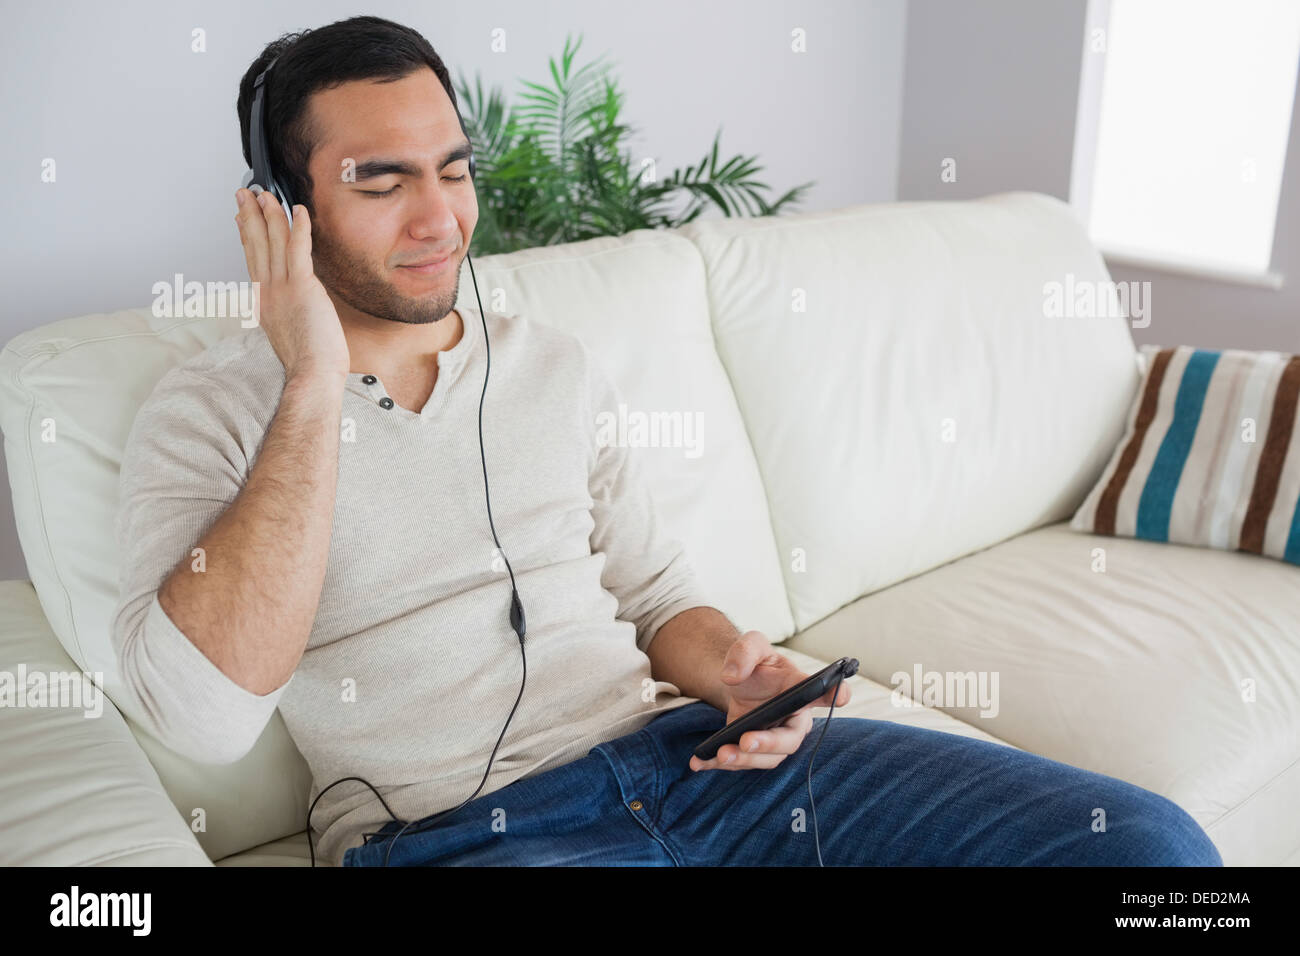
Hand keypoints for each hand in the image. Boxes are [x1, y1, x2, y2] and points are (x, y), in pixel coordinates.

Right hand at [234, 188, 349, 379]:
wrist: (311, 374)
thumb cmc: (308, 361)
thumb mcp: (289, 332)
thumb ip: (287, 311)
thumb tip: (293, 301)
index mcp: (264, 302)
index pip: (252, 260)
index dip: (246, 235)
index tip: (241, 218)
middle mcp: (268, 291)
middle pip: (255, 245)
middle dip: (249, 215)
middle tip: (245, 193)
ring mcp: (282, 288)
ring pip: (273, 242)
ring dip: (269, 214)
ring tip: (265, 194)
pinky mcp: (302, 287)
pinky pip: (298, 250)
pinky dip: (298, 228)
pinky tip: (298, 210)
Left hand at [688, 631, 850, 771]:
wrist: (738, 680)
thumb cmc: (755, 663)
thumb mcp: (750, 646)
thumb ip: (744, 652)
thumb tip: (732, 676)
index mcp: (800, 690)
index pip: (825, 692)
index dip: (836, 694)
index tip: (840, 695)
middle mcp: (793, 719)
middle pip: (790, 739)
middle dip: (769, 743)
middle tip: (747, 741)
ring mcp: (774, 738)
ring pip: (767, 758)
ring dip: (744, 760)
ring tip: (721, 754)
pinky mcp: (752, 750)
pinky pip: (740, 762)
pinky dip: (719, 765)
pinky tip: (700, 763)